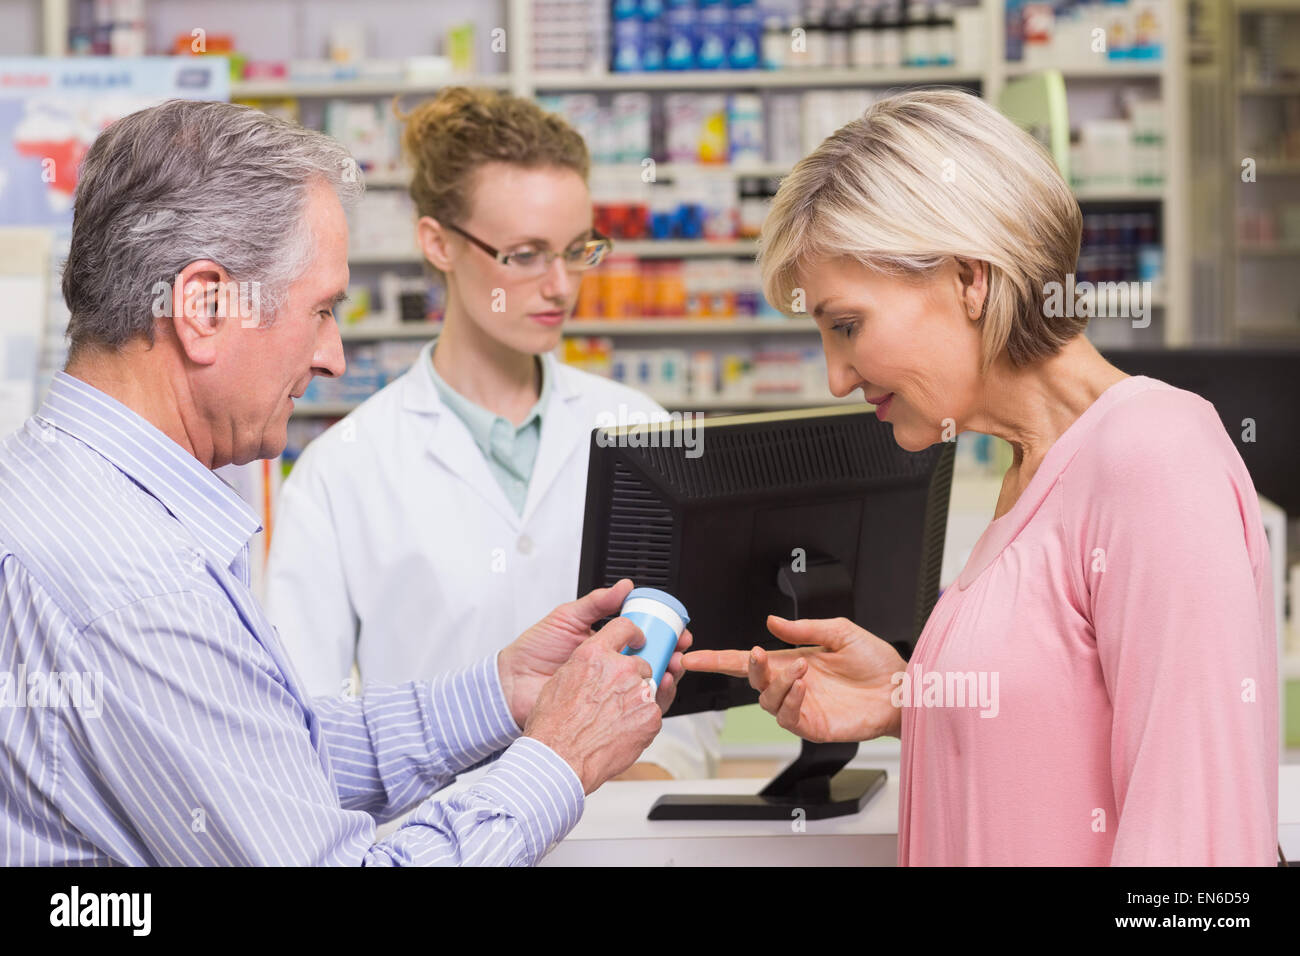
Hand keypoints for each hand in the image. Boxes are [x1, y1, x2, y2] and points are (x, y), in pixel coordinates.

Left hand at [497, 578, 691, 730]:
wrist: (512, 686)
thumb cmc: (534, 650)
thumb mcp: (566, 618)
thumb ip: (597, 603)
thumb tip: (626, 586)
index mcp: (605, 643)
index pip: (643, 636)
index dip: (663, 632)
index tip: (678, 628)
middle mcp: (611, 665)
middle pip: (652, 659)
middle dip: (672, 653)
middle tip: (681, 648)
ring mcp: (609, 688)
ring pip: (648, 683)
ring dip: (666, 674)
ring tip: (672, 666)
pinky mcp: (605, 709)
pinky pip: (634, 706)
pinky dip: (651, 698)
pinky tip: (656, 688)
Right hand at [523, 617, 681, 793]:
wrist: (560, 758)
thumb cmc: (554, 726)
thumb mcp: (561, 681)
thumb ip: (587, 666)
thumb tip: (597, 665)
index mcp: (595, 655)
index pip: (624, 628)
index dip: (634, 634)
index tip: (638, 641)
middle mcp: (620, 669)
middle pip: (640, 662)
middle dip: (633, 678)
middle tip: (615, 698)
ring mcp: (639, 692)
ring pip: (648, 688)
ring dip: (637, 700)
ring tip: (614, 719)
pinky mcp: (651, 716)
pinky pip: (653, 712)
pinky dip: (642, 721)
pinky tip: (622, 730)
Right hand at [681, 616, 905, 743]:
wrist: (902, 689)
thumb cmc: (876, 663)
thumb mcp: (840, 632)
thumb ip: (804, 628)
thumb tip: (771, 622)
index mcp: (792, 661)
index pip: (747, 661)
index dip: (718, 659)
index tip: (693, 656)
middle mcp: (792, 684)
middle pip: (751, 681)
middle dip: (746, 667)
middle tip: (758, 654)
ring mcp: (801, 706)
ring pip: (767, 700)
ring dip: (777, 683)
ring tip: (800, 669)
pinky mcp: (813, 725)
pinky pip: (788, 717)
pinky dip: (790, 700)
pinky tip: (803, 687)